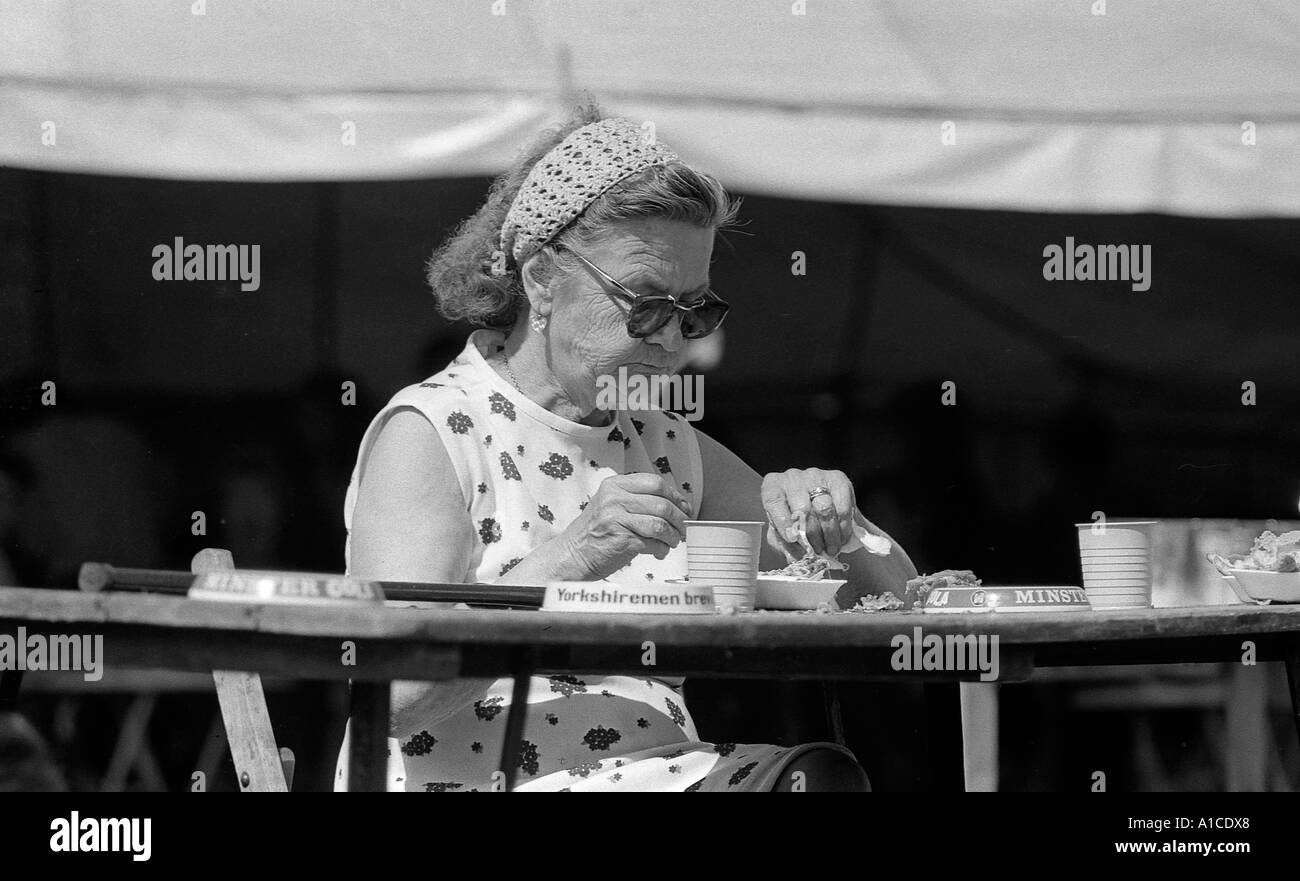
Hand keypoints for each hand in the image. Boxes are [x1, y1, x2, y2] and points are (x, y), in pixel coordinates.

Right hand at [560, 473, 692, 579]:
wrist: (571, 556)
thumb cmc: (595, 533)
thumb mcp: (611, 505)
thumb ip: (639, 501)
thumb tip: (678, 506)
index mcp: (614, 485)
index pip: (655, 483)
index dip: (675, 496)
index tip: (684, 507)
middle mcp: (614, 498)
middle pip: (661, 503)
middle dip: (679, 518)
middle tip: (683, 529)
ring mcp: (616, 519)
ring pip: (660, 524)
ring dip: (673, 536)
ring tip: (672, 542)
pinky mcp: (621, 540)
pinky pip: (653, 543)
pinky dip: (662, 549)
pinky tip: (659, 551)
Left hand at [760, 468, 856, 557]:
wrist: (817, 509)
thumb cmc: (794, 522)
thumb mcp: (782, 534)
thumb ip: (785, 545)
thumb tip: (797, 558)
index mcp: (772, 487)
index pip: (774, 502)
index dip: (784, 523)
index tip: (793, 539)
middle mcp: (792, 477)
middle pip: (802, 508)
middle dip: (811, 535)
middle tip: (817, 551)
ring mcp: (815, 476)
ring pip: (824, 508)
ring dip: (829, 534)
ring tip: (831, 549)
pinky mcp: (838, 479)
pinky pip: (842, 506)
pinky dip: (843, 527)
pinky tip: (841, 538)